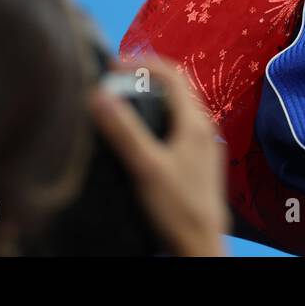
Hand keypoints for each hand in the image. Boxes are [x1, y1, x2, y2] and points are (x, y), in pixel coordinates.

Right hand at [91, 56, 228, 255]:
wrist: (201, 242)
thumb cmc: (178, 207)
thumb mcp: (146, 167)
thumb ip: (124, 131)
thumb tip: (100, 95)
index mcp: (195, 122)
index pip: (172, 75)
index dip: (142, 63)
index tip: (114, 66)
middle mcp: (204, 127)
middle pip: (176, 88)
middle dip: (146, 77)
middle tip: (116, 78)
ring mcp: (204, 143)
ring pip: (178, 107)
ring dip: (153, 97)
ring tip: (123, 100)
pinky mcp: (199, 159)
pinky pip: (179, 125)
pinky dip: (159, 117)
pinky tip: (141, 133)